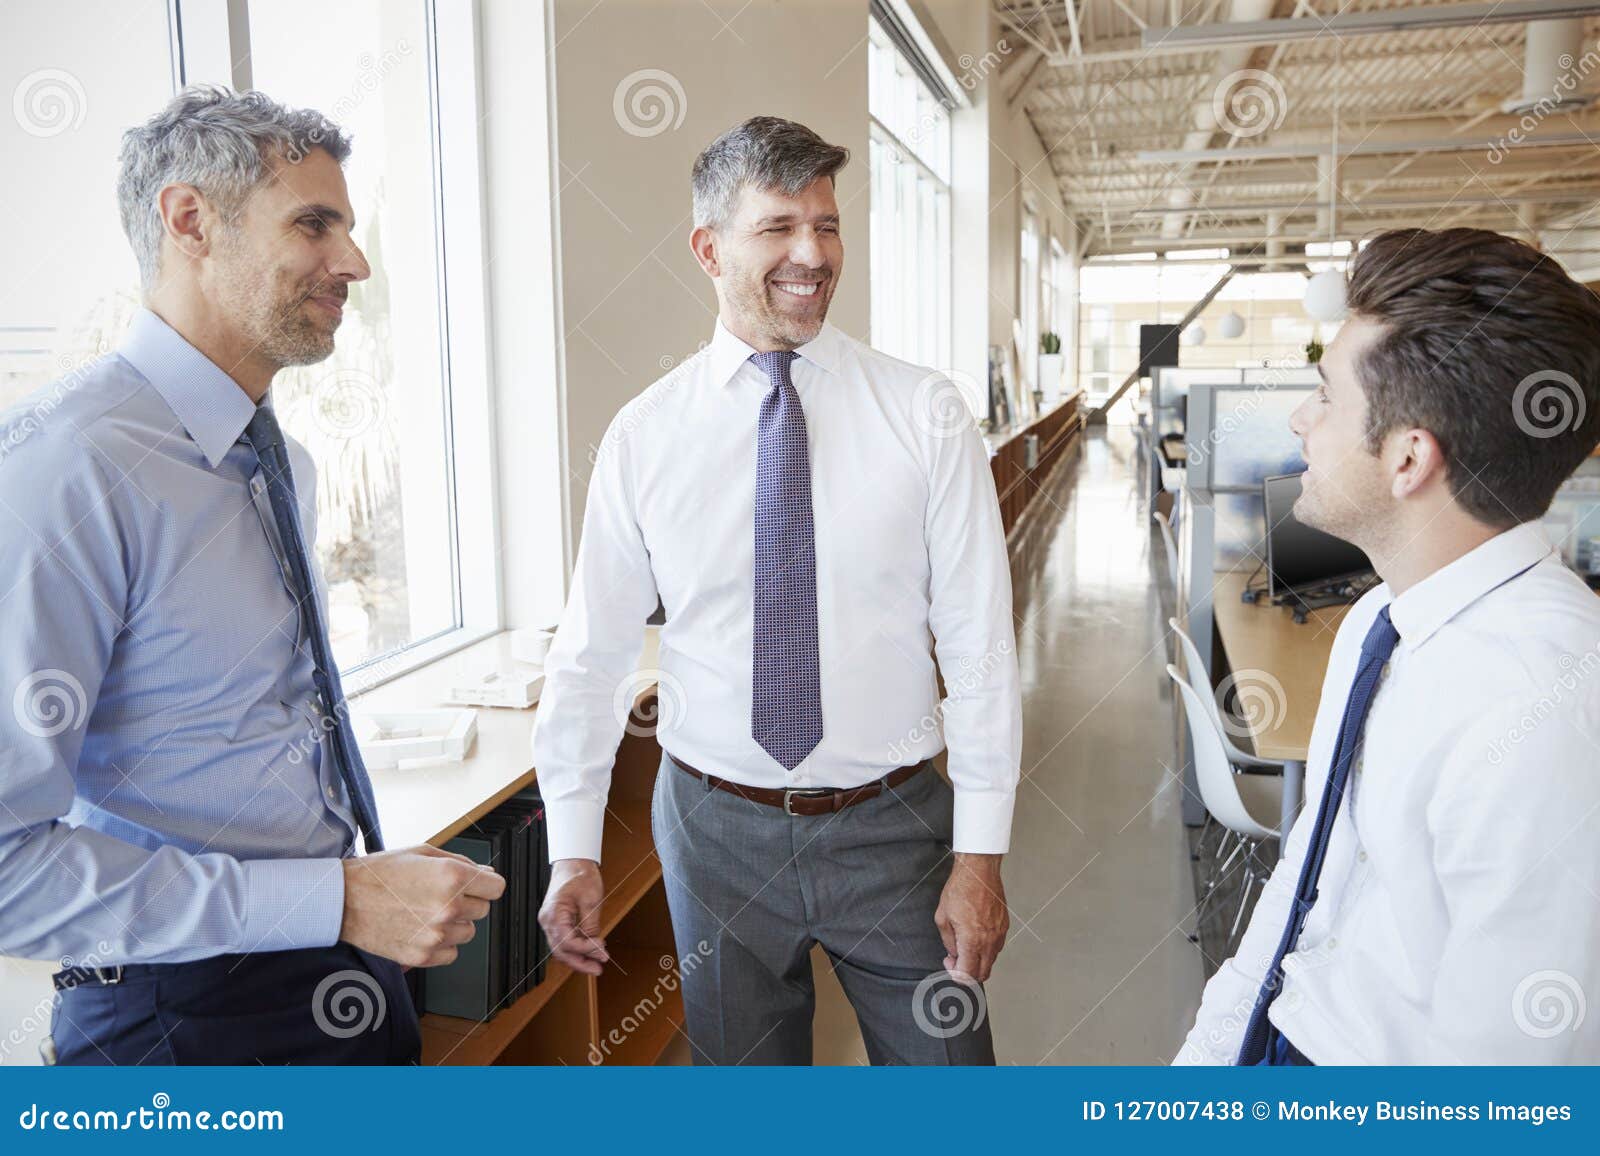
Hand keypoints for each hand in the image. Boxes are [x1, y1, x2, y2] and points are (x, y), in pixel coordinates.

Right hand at [339, 845, 505, 967]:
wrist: (343, 900)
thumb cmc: (379, 873)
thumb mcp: (423, 852)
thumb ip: (462, 863)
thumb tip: (487, 874)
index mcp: (451, 877)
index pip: (497, 888)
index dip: (486, 885)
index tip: (478, 886)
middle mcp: (448, 907)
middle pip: (482, 910)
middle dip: (467, 902)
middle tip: (440, 896)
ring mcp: (436, 934)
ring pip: (468, 933)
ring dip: (454, 924)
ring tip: (426, 912)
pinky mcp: (422, 956)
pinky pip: (451, 953)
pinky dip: (441, 944)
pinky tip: (421, 929)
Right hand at [538, 858, 608, 975]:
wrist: (572, 861)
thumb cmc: (580, 874)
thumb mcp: (591, 899)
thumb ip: (591, 925)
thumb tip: (595, 946)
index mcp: (554, 914)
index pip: (567, 942)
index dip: (585, 950)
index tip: (602, 951)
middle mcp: (548, 920)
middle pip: (561, 951)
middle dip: (580, 962)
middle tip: (597, 969)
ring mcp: (550, 921)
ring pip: (561, 948)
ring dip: (578, 958)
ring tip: (595, 964)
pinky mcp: (556, 921)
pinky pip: (564, 940)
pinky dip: (576, 948)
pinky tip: (590, 951)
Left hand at [934, 852, 1008, 982]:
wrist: (979, 871)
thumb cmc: (961, 889)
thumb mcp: (943, 917)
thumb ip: (948, 941)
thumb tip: (953, 953)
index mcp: (972, 941)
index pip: (967, 975)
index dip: (956, 975)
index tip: (950, 963)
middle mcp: (989, 941)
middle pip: (982, 974)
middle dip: (967, 973)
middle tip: (956, 960)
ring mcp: (999, 934)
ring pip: (991, 961)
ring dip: (977, 961)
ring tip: (965, 946)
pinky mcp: (1004, 926)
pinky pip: (997, 947)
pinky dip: (986, 950)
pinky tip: (976, 938)